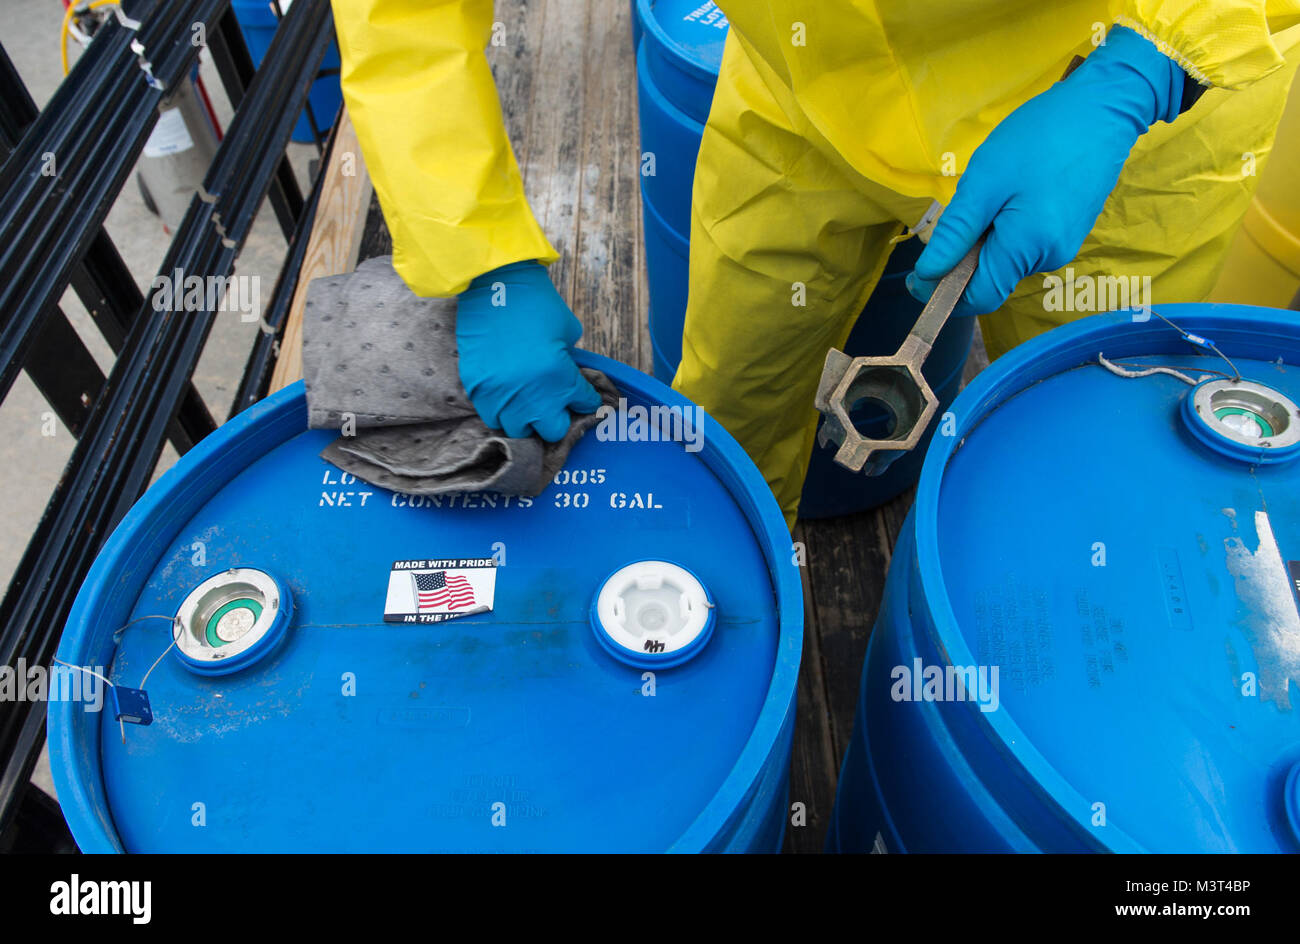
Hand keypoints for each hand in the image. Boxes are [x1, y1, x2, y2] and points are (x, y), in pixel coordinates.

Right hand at [455, 260, 601, 440]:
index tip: (582, 396)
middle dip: (558, 418)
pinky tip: (507, 397)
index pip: (583, 405)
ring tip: (528, 405)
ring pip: (519, 430)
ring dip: (528, 419)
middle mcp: (531, 395)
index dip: (585, 399)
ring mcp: (501, 395)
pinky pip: (492, 416)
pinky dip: (502, 411)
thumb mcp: (567, 332)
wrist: (494, 283)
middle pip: (552, 430)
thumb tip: (567, 376)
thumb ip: (569, 360)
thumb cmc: (536, 303)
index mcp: (559, 378)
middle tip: (555, 404)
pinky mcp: (477, 389)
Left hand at [907, 26, 1184, 315]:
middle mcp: (1049, 258)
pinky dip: (1006, 227)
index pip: (979, 298)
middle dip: (965, 256)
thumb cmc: (1039, 138)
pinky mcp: (1069, 231)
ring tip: (996, 190)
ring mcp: (1063, 245)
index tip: (917, 275)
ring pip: (1006, 259)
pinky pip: (1024, 242)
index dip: (943, 293)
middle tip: (964, 207)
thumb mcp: (985, 182)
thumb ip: (956, 234)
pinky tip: (1014, 190)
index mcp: (1028, 249)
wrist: (1103, 107)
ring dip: (986, 238)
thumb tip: (928, 275)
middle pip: (991, 278)